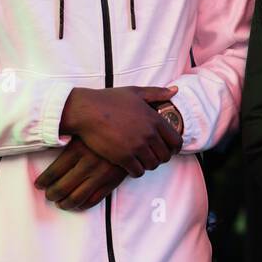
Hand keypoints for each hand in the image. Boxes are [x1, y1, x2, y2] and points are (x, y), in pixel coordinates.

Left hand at [34, 138, 127, 210]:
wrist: (133, 130)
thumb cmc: (104, 128)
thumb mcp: (83, 130)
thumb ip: (65, 138)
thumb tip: (44, 140)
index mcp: (77, 150)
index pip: (52, 172)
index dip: (43, 182)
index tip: (39, 185)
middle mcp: (87, 164)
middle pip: (61, 187)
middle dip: (52, 194)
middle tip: (49, 195)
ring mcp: (100, 174)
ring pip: (76, 197)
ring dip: (64, 203)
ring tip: (60, 202)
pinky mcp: (112, 181)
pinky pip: (93, 200)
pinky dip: (82, 205)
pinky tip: (77, 203)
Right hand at [60, 85, 182, 174]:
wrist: (86, 111)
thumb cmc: (108, 100)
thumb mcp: (135, 92)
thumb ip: (157, 93)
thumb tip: (175, 90)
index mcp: (155, 119)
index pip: (176, 141)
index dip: (174, 148)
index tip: (168, 150)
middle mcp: (149, 134)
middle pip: (165, 156)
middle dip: (160, 157)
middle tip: (152, 156)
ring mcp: (137, 146)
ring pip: (153, 165)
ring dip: (148, 165)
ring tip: (141, 160)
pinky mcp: (123, 157)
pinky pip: (138, 171)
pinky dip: (136, 171)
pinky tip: (130, 165)